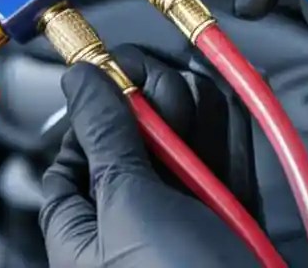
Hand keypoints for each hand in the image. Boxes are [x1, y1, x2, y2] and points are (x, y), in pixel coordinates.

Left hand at [40, 45, 261, 266]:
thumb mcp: (128, 206)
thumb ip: (106, 138)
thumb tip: (83, 82)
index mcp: (85, 234)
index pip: (72, 157)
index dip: (91, 110)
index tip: (107, 72)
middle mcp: (133, 229)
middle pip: (135, 143)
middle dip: (149, 104)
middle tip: (157, 82)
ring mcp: (187, 226)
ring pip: (185, 150)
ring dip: (190, 112)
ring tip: (192, 97)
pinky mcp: (235, 227)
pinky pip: (230, 168)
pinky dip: (230, 133)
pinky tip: (227, 107)